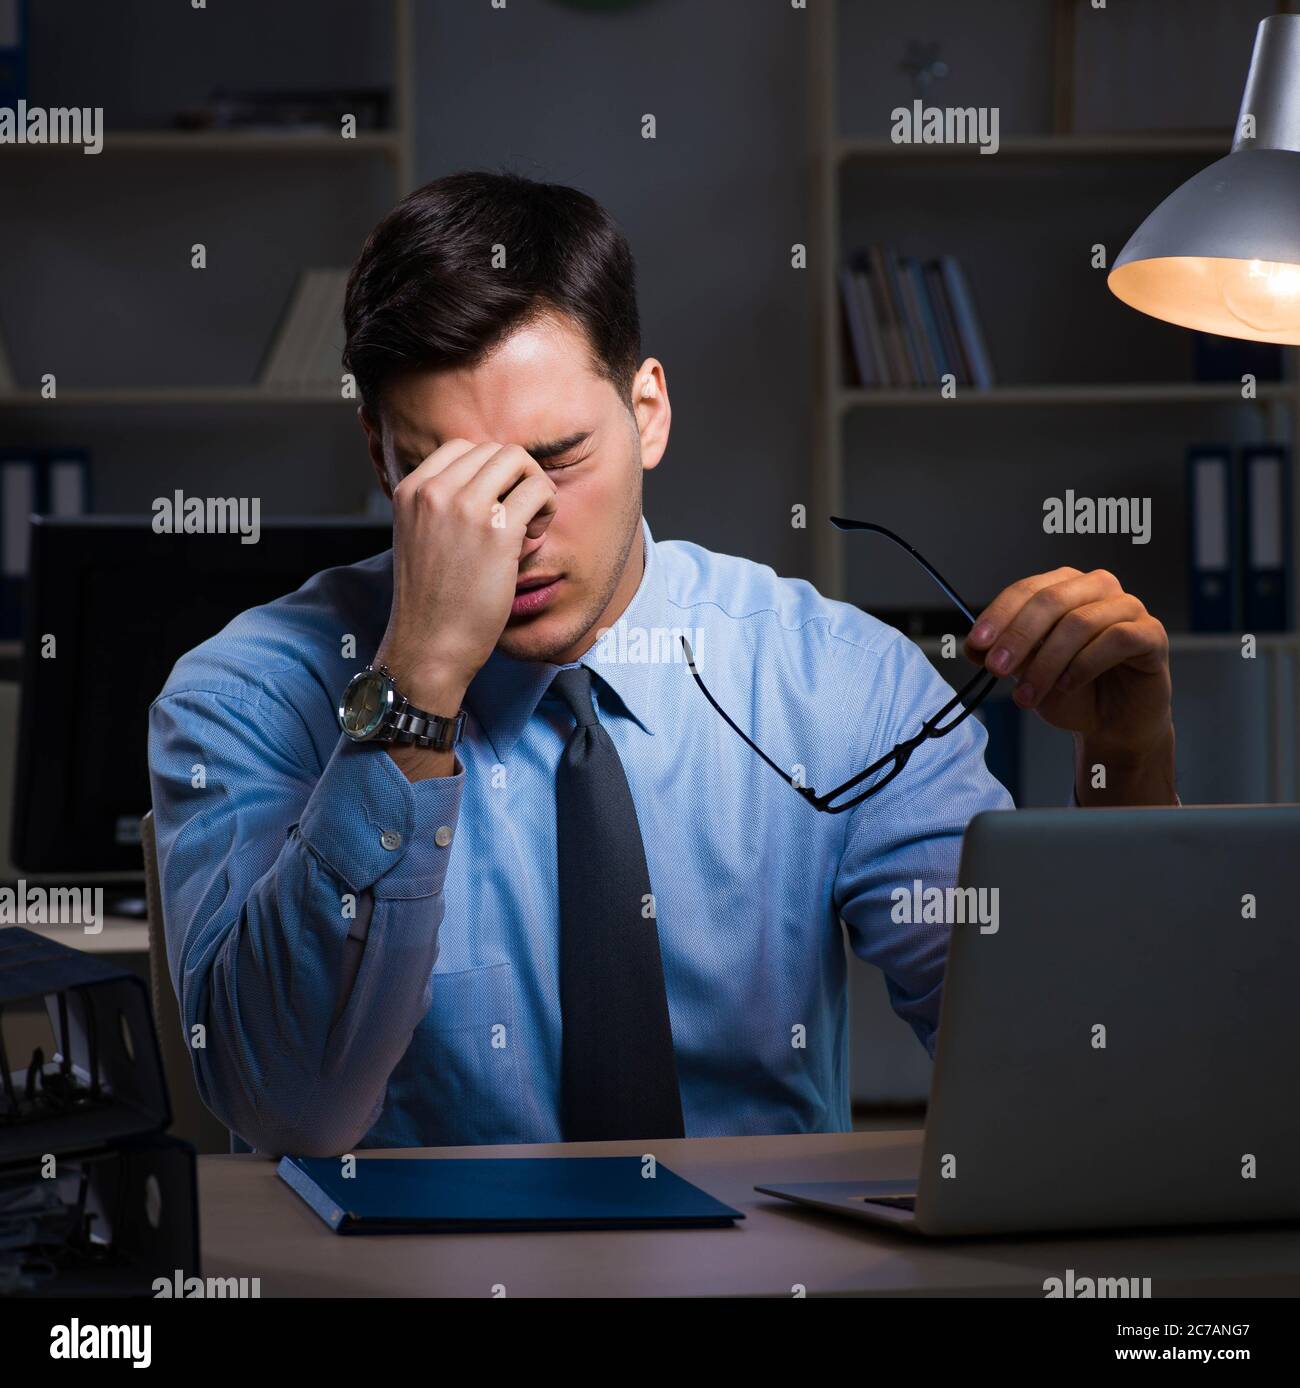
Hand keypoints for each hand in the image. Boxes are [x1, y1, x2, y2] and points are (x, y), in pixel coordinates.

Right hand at [374, 438, 557, 710]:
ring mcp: (464, 508)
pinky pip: (537, 490)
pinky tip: (534, 537)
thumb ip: (442, 504)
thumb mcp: (419, 536)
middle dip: (517, 478)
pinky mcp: (496, 531)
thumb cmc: (431, 600)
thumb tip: (488, 480)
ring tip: (529, 524)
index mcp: (411, 489)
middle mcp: (434, 491)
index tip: (495, 504)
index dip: (490, 473)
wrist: (427, 645)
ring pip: (518, 461)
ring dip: (534, 487)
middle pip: (495, 451)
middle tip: (519, 516)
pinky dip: (546, 507)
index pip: (463, 448)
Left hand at [963, 566, 1171, 760]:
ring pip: (1080, 622)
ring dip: (1047, 662)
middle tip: (998, 669)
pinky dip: (1085, 664)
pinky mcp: (1152, 633)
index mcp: (1064, 587)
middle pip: (1051, 600)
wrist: (1111, 723)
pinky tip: (1068, 685)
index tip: (978, 644)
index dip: (999, 615)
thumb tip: (973, 646)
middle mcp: (1097, 588)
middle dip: (1018, 637)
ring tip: (1028, 695)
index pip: (1026, 590)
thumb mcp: (1027, 672)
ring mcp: (1128, 607)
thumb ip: (1003, 653)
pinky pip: (1117, 639)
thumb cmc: (1072, 690)